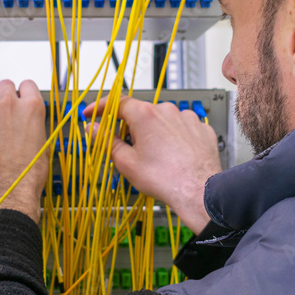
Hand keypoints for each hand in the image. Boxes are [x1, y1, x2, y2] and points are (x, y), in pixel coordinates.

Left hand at [0, 80, 48, 221]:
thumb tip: (29, 126)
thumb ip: (34, 127)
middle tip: (1, 109)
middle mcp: (9, 106)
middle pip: (4, 85)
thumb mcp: (43, 147)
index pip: (27, 85)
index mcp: (31, 109)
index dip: (23, 94)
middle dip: (3, 95)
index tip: (20, 100)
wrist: (8, 192)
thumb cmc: (27, 176)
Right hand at [86, 96, 220, 232]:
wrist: (199, 191)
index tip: (92, 113)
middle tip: (129, 149)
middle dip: (132, 128)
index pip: (117, 102)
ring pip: (163, 121)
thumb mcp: (126, 162)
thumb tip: (94, 129)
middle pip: (141, 113)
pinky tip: (173, 156)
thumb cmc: (165, 179)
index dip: (101, 108)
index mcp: (145, 115)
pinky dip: (175, 138)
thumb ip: (107, 141)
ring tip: (156, 157)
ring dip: (155, 133)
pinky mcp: (202, 129)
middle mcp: (167, 111)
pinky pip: (182, 128)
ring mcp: (187, 118)